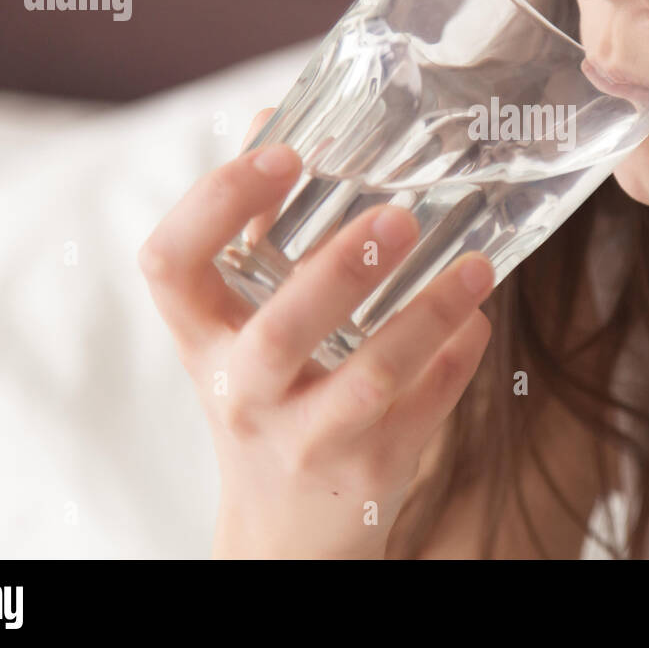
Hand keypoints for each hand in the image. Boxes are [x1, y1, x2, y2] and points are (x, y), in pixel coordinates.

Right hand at [138, 109, 493, 557]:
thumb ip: (256, 230)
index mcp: (203, 340)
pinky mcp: (370, 471)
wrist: (286, 529)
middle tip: (398, 216)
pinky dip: (455, 362)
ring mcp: (307, 439)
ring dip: (427, 316)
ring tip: (475, 267)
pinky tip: (478, 319)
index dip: (217, 203)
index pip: (170, 266)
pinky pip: (422, 412)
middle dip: (340, 271)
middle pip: (279, 333)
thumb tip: (270, 118)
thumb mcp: (239, 327)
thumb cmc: (268, 399)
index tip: (283, 154)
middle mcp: (244, 393)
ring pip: (368, 380)